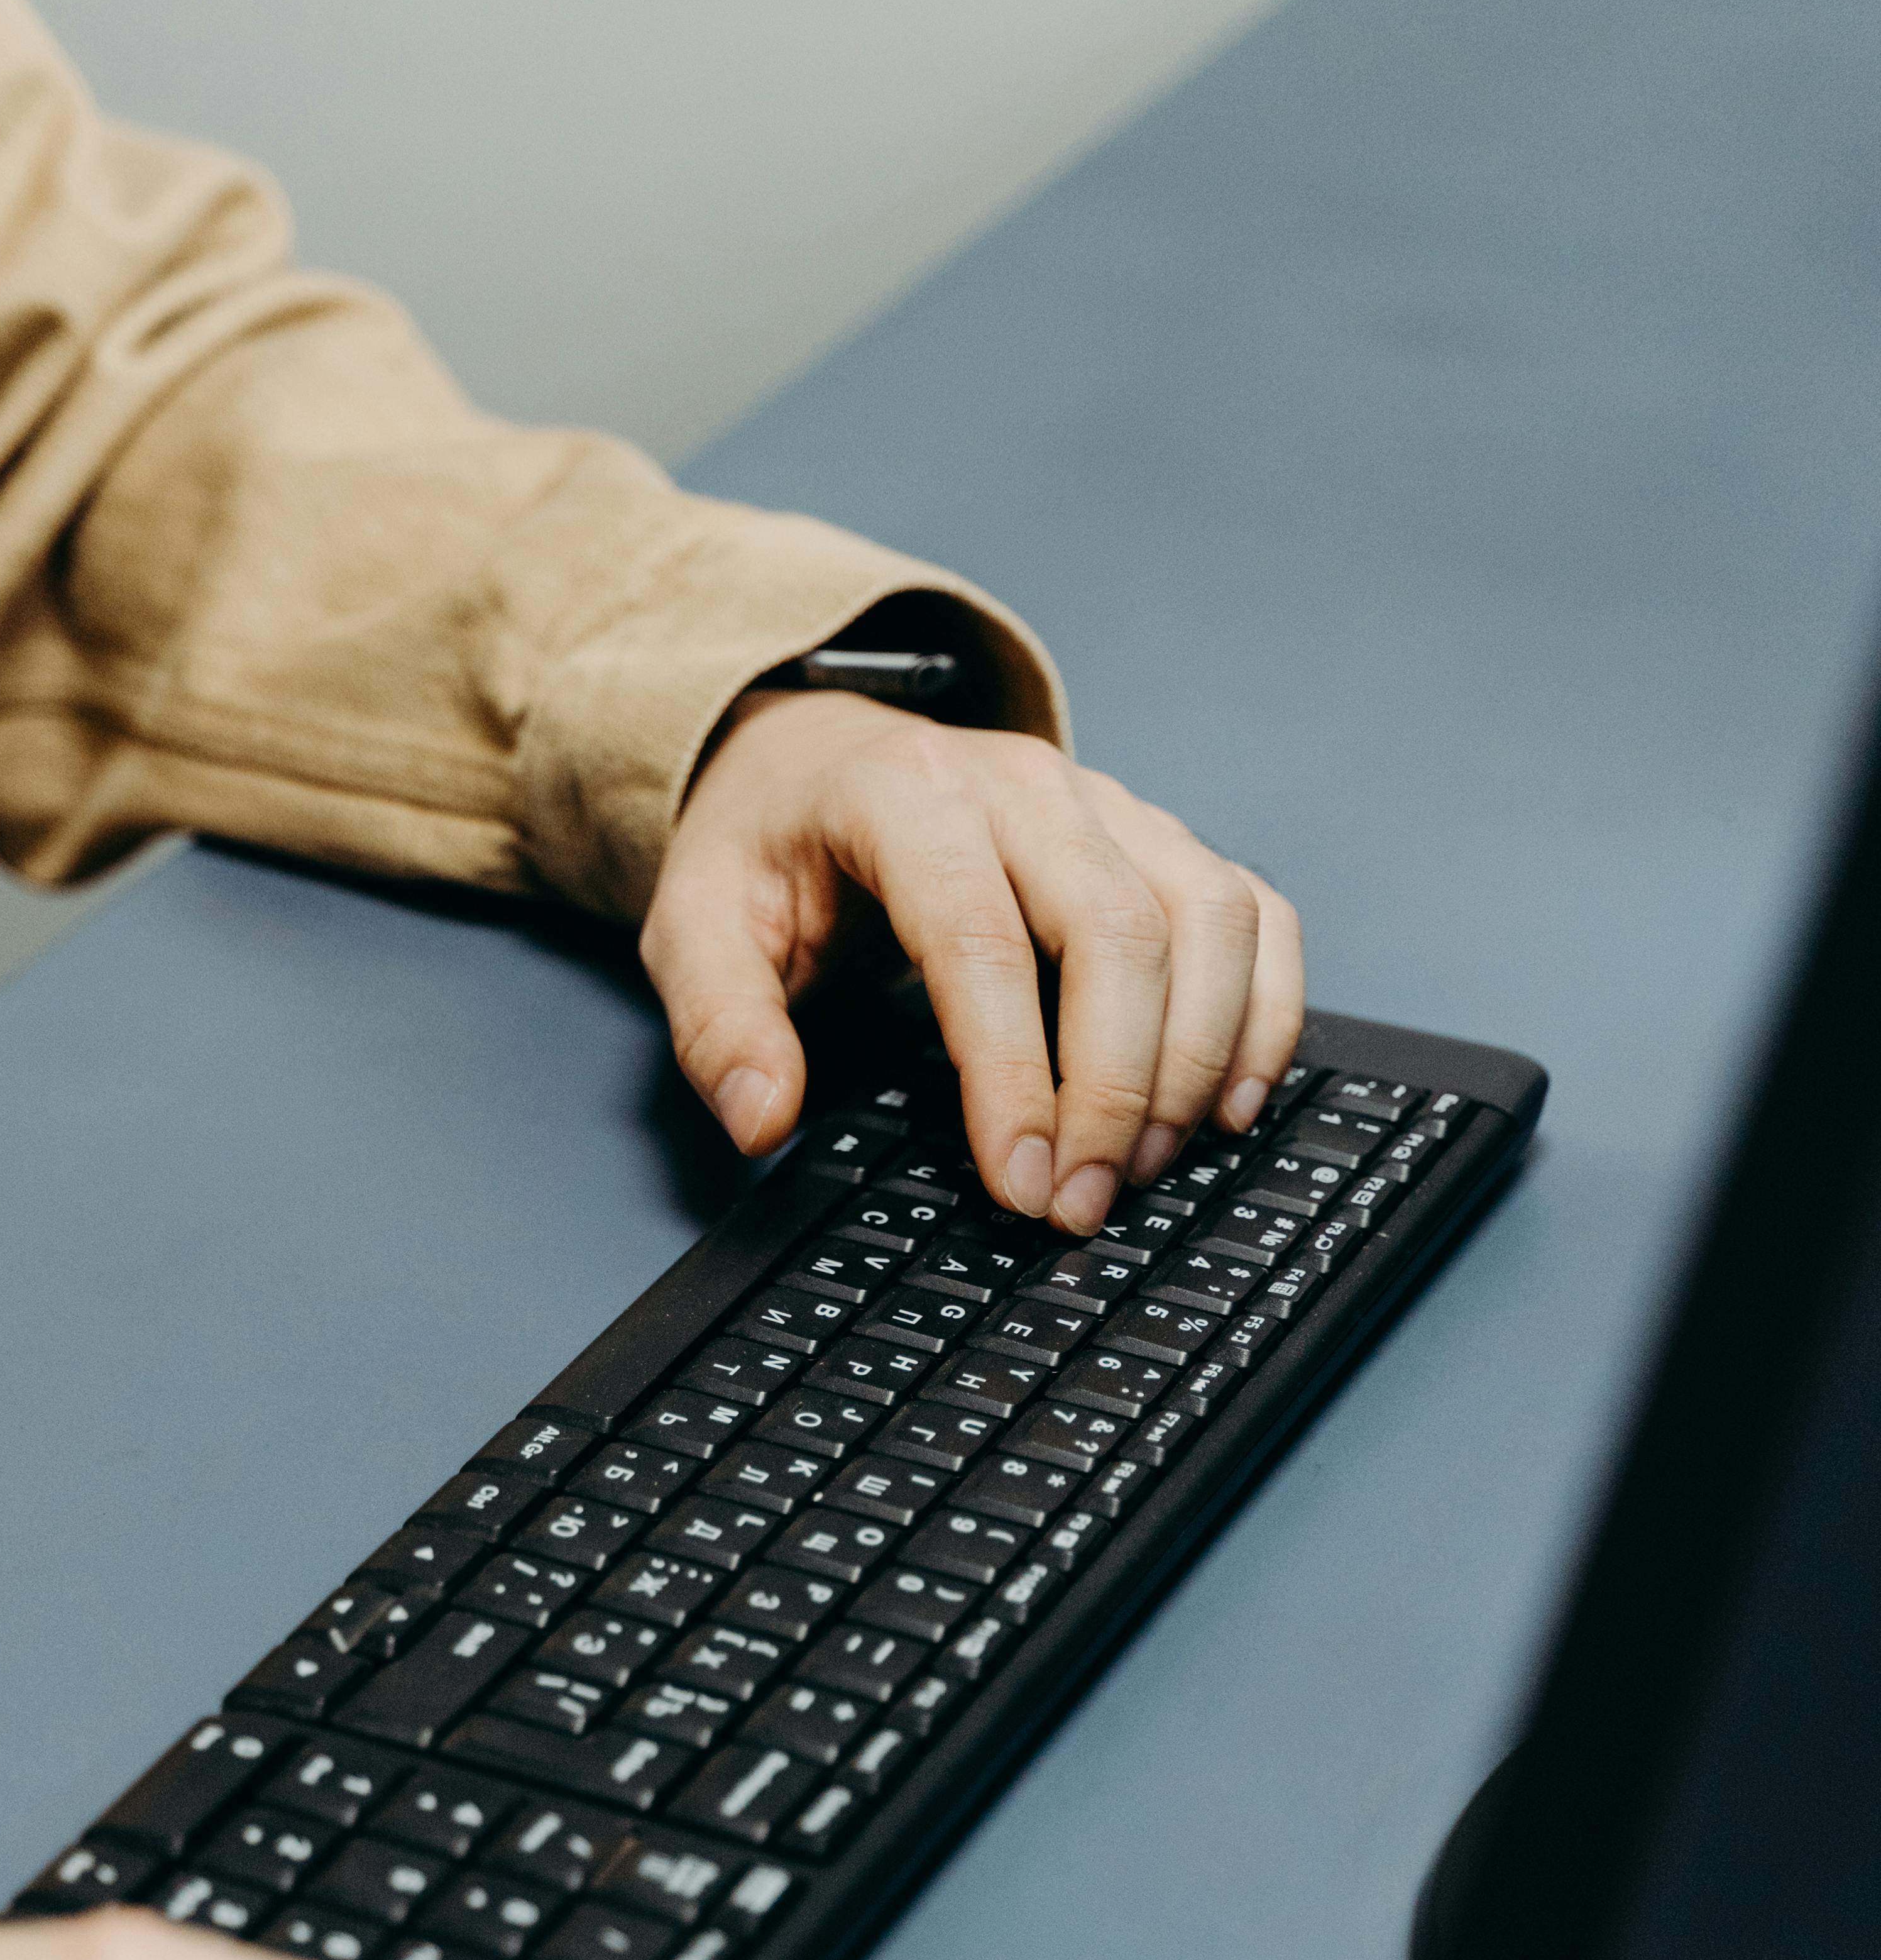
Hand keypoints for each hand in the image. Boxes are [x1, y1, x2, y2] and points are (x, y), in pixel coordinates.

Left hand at [643, 688, 1303, 1235]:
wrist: (817, 756)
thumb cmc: (769, 849)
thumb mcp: (695, 923)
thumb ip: (721, 1022)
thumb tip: (763, 1117)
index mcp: (906, 796)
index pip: (982, 940)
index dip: (1012, 1073)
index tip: (1019, 1184)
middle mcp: (1026, 786)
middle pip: (1118, 929)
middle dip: (1115, 1086)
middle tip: (1082, 1203)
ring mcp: (1109, 804)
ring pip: (1205, 917)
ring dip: (1197, 1055)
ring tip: (1146, 1165)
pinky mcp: (1159, 837)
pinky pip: (1251, 912)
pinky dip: (1264, 1009)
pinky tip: (1227, 1101)